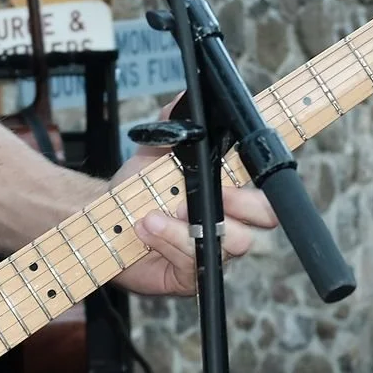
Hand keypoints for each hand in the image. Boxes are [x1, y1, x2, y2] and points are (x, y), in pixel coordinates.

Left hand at [109, 134, 277, 297]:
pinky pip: (195, 262)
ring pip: (234, 243)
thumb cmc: (138, 189)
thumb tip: (186, 98)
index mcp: (230, 190)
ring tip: (159, 212)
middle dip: (243, 202)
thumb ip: (171, 124)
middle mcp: (229, 221)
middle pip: (266, 217)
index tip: (244, 163)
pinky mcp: (190, 274)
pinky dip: (169, 239)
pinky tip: (146, 226)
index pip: (266, 185)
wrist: (105, 221)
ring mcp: (213, 249)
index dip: (266, 176)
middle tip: (212, 192)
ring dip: (195, 225)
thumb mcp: (153, 150)